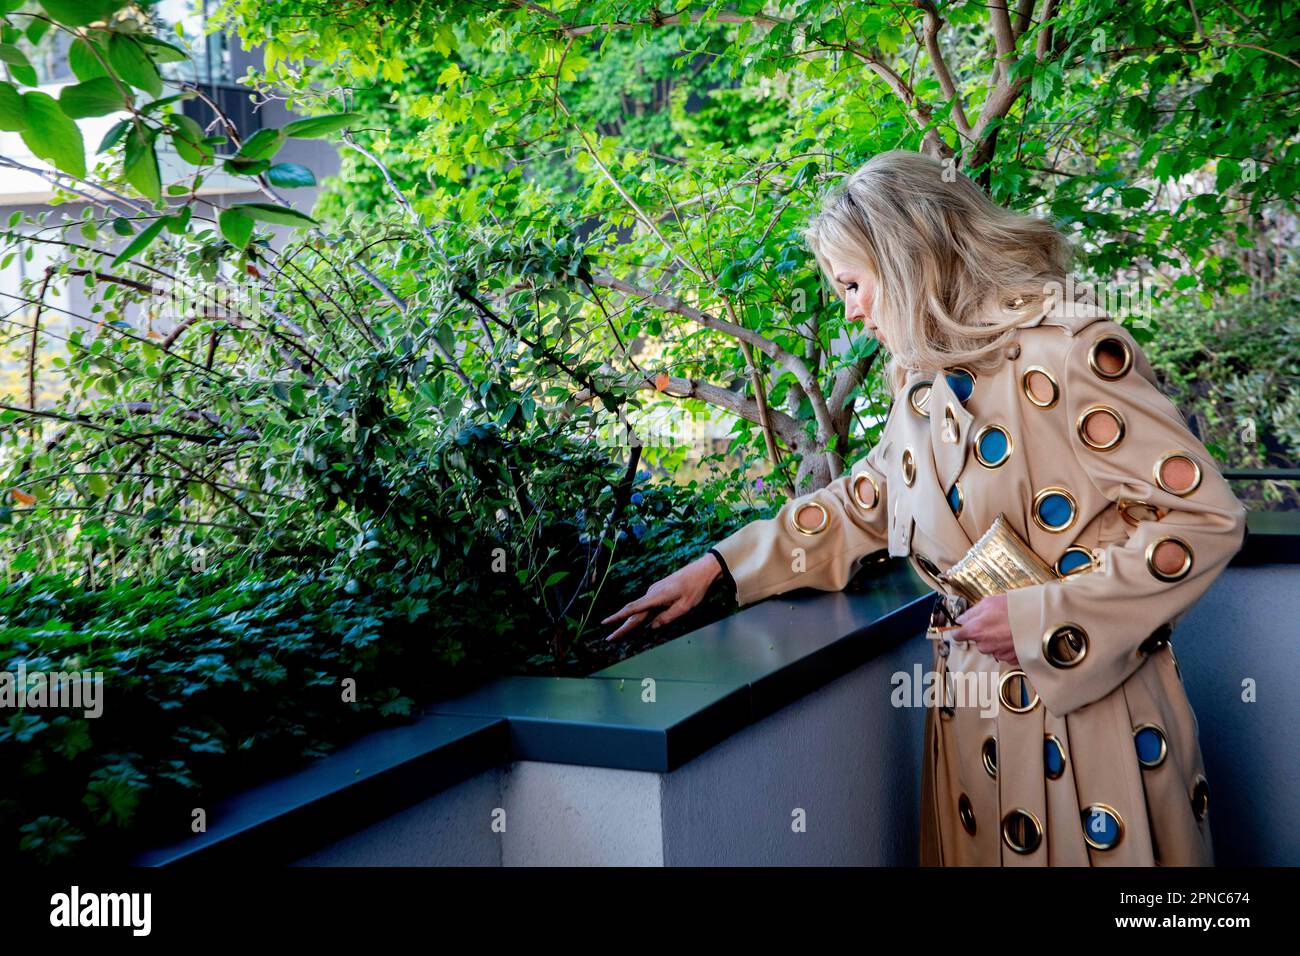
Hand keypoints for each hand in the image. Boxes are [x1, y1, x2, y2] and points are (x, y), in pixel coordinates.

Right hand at [600, 553, 721, 641]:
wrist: (702, 570)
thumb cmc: (695, 588)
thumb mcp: (684, 607)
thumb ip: (667, 618)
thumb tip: (652, 627)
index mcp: (656, 597)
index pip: (633, 609)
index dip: (618, 618)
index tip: (604, 623)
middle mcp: (652, 593)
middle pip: (633, 613)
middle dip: (621, 626)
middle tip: (609, 638)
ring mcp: (654, 591)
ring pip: (640, 610)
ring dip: (630, 622)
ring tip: (619, 634)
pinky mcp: (658, 591)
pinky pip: (646, 605)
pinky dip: (640, 615)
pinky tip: (639, 623)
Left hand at [951, 593, 1019, 664]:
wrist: (1039, 621)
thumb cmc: (1015, 609)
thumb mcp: (989, 602)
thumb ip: (971, 612)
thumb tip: (961, 618)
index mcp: (976, 630)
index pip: (957, 635)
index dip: (960, 631)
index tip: (961, 629)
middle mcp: (984, 645)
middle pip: (977, 641)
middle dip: (983, 634)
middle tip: (995, 623)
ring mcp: (998, 653)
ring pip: (991, 648)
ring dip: (996, 641)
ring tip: (1008, 629)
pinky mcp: (1011, 659)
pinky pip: (1004, 653)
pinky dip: (1007, 647)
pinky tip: (1014, 637)